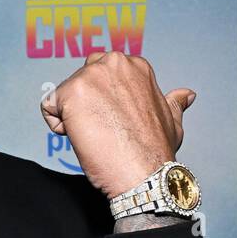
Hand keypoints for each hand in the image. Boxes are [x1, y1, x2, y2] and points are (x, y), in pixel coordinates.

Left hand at [39, 51, 195, 197]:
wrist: (144, 174)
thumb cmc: (157, 152)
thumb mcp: (171, 120)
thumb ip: (174, 102)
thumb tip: (188, 95)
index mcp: (135, 66)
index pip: (101, 76)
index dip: (103, 104)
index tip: (116, 123)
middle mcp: (113, 63)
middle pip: (79, 80)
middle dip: (84, 105)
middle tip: (102, 130)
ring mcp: (91, 76)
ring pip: (64, 95)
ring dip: (72, 118)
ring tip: (95, 136)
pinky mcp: (70, 93)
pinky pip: (48, 106)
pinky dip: (56, 126)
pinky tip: (79, 138)